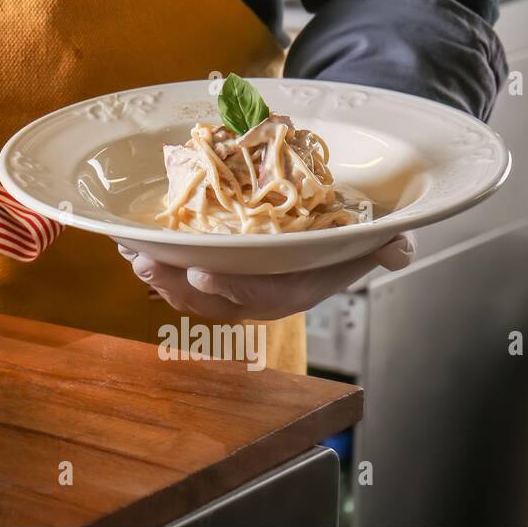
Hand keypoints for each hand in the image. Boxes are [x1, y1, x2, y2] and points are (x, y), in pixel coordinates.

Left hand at [116, 233, 415, 320]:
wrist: (326, 226)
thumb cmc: (347, 231)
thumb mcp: (373, 235)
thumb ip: (387, 243)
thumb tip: (398, 250)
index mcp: (293, 289)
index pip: (261, 298)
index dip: (232, 290)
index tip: (203, 273)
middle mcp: (257, 292)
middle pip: (212, 301)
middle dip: (177, 286)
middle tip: (147, 263)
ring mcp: (231, 283)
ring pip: (189, 292)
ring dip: (158, 276)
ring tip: (132, 254)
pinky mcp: (210, 267)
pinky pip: (178, 273)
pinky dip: (155, 261)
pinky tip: (129, 244)